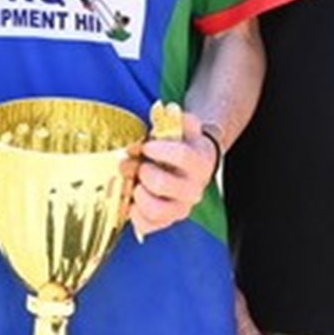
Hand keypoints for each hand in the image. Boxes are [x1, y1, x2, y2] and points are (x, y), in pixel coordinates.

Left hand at [131, 112, 218, 239]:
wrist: (189, 168)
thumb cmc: (180, 144)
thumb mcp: (183, 127)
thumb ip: (176, 117)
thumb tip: (165, 109)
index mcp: (201, 162)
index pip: (182, 156)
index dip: (159, 150)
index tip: (146, 146)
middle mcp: (195, 189)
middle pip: (163, 183)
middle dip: (142, 171)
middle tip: (134, 164)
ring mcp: (181, 208)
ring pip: (156, 209)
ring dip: (138, 194)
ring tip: (134, 183)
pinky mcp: (166, 222)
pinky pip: (146, 225)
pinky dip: (134, 213)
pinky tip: (132, 198)